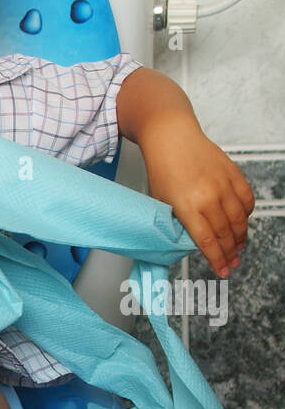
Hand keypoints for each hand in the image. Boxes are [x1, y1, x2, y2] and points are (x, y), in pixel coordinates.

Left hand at [138, 119, 254, 276]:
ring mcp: (223, 184)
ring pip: (239, 219)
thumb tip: (186, 241)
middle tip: (231, 264)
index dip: (216, 259)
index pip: (207, 241)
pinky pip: (247, 199)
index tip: (221, 271)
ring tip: (238, 247)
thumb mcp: (160, 202)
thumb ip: (176, 221)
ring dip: (240, 236)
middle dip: (230, 253)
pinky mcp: (233, 173)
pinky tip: (242, 222)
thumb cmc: (162, 169)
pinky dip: (246, 214)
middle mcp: (208, 196)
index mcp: (187, 206)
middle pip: (226, 233)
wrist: (171, 137)